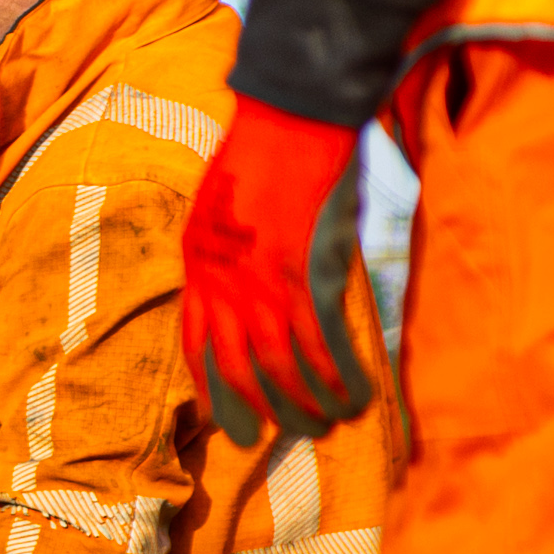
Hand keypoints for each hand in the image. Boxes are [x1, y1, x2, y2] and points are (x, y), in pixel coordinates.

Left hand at [183, 94, 379, 446]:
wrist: (290, 116)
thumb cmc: (266, 152)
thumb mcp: (228, 207)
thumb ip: (236, 250)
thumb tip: (261, 281)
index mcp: (197, 266)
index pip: (195, 343)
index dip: (211, 387)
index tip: (227, 417)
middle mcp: (220, 283)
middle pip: (233, 369)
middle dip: (258, 412)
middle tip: (281, 437)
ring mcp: (260, 282)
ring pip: (278, 367)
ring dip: (307, 403)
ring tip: (329, 424)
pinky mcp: (303, 274)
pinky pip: (320, 344)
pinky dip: (339, 377)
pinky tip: (358, 398)